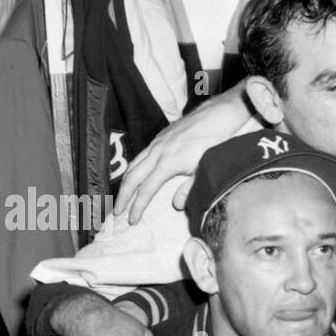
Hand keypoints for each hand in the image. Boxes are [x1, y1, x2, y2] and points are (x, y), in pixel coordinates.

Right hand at [115, 84, 252, 224]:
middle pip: (133, 177)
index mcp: (168, 163)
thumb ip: (189, 189)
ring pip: (134, 164)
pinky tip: (133, 175)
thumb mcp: (205, 170)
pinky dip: (133, 168)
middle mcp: (158, 152)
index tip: (131, 220)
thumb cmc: (215, 143)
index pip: (146, 189)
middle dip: (123, 197)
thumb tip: (175, 205)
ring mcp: (157, 143)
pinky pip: (140, 155)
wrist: (218, 115)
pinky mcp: (160, 137)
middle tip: (117, 212)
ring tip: (121, 197)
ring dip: (125, 183)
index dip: (137, 206)